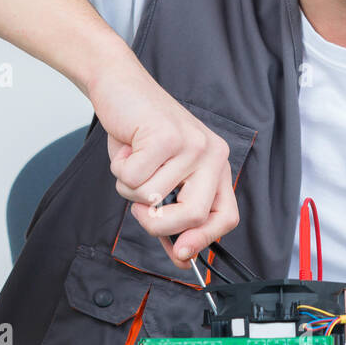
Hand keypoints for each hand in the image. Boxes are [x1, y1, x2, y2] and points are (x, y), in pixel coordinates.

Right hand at [86, 57, 238, 268]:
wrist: (120, 87)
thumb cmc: (139, 133)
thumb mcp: (161, 177)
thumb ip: (173, 216)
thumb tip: (182, 258)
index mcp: (216, 165)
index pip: (226, 216)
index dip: (203, 241)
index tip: (180, 253)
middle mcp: (211, 154)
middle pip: (194, 216)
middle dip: (157, 223)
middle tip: (140, 208)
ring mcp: (191, 144)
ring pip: (152, 198)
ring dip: (129, 188)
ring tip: (132, 160)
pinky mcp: (165, 137)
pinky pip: (134, 179)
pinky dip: (120, 169)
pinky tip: (127, 146)